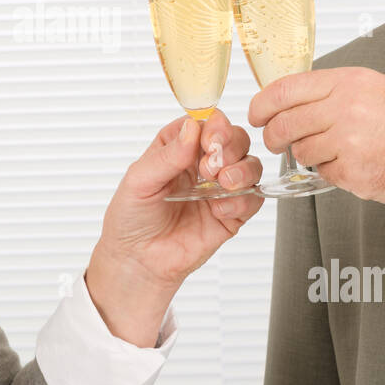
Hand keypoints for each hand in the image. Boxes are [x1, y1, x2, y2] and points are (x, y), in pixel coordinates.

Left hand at [86, 110, 263, 345]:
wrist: (138, 261)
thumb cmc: (131, 218)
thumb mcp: (139, 181)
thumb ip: (167, 155)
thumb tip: (192, 128)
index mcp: (178, 147)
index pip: (206, 123)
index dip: (214, 126)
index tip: (210, 140)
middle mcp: (202, 164)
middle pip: (235, 139)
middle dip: (230, 147)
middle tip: (211, 167)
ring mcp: (218, 189)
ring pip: (250, 165)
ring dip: (242, 170)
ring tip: (222, 184)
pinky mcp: (231, 215)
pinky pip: (253, 199)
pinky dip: (243, 200)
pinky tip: (219, 210)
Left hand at [248, 66, 384, 209]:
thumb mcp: (375, 89)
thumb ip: (333, 93)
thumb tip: (292, 102)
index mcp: (349, 82)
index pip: (284, 90)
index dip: (261, 105)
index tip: (255, 114)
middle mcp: (346, 108)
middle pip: (283, 124)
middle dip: (273, 136)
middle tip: (277, 142)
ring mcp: (349, 142)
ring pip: (301, 152)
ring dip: (308, 156)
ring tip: (335, 152)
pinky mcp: (355, 173)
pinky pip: (323, 174)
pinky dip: (332, 173)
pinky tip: (355, 165)